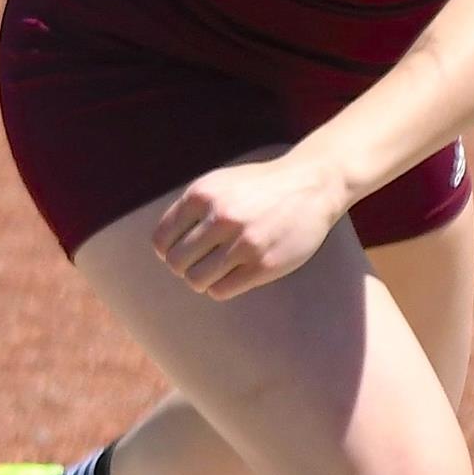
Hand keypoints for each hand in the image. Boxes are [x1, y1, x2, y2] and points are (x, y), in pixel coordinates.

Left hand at [152, 157, 346, 300]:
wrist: (312, 185)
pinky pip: (221, 291)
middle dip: (186, 266)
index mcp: (203, 194)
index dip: (168, 250)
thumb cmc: (261, 187)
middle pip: (176, 263)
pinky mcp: (262, 265)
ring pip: (196, 280)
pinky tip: (237, 273)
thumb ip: (191, 208)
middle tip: (204, 260)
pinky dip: (223, 286)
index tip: (185, 250)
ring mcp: (242, 242)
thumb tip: (162, 247)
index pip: (161, 240)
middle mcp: (220, 217)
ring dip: (203, 279)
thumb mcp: (220, 183)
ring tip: (220, 268)